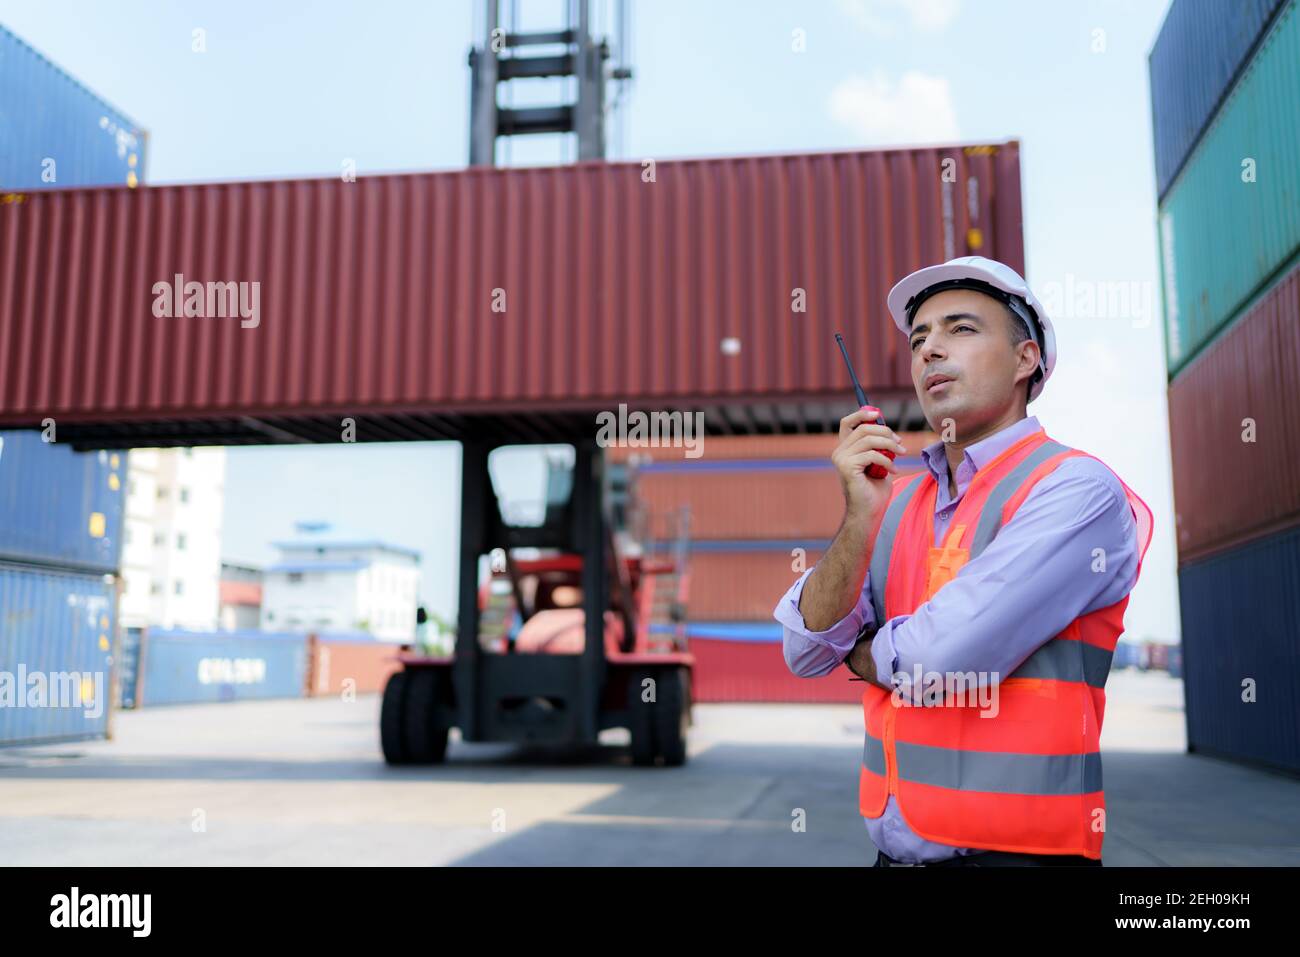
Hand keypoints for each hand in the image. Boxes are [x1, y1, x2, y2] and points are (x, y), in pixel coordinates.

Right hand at [833, 407, 905, 521]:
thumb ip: (877, 446)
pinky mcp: (847, 467)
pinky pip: (872, 454)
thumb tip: (886, 429)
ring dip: (890, 445)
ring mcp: (841, 459)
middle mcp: (839, 452)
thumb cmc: (874, 489)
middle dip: (885, 432)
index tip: (878, 414)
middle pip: (863, 428)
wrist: (868, 512)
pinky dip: (887, 460)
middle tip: (900, 442)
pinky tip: (893, 470)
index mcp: (845, 449)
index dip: (862, 414)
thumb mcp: (878, 462)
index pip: (847, 423)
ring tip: (901, 454)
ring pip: (869, 439)